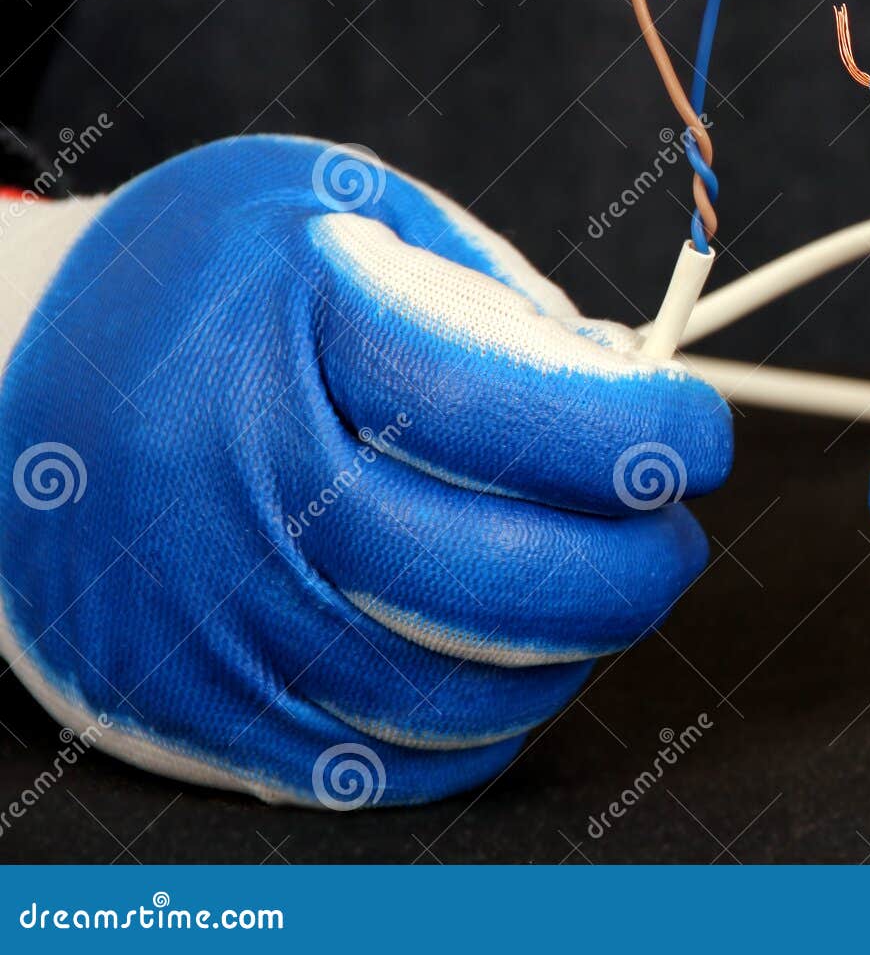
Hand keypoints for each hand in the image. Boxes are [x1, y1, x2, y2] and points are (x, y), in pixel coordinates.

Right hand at [0, 137, 729, 806]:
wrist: (8, 379)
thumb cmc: (211, 281)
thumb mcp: (354, 209)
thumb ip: (505, 299)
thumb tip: (634, 398)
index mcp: (301, 336)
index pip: (541, 420)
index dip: (659, 436)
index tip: (694, 435)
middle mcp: (247, 492)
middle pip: (518, 583)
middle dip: (642, 564)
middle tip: (665, 526)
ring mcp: (213, 623)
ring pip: (470, 694)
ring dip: (576, 648)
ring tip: (588, 579)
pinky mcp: (197, 711)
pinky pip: (392, 767)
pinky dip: (486, 720)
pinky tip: (505, 653)